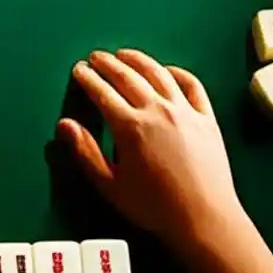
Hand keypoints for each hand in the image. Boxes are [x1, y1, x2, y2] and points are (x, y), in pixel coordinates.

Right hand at [58, 49, 246, 247]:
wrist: (204, 219)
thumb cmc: (155, 207)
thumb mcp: (110, 185)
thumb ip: (86, 152)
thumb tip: (65, 125)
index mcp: (130, 127)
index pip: (102, 92)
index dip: (87, 78)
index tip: (79, 70)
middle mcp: (157, 112)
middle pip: (128, 76)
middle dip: (108, 63)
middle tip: (96, 57)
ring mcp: (185, 112)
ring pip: (158, 74)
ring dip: (138, 60)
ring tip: (124, 54)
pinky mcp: (206, 119)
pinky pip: (191, 85)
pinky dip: (177, 73)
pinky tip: (167, 70)